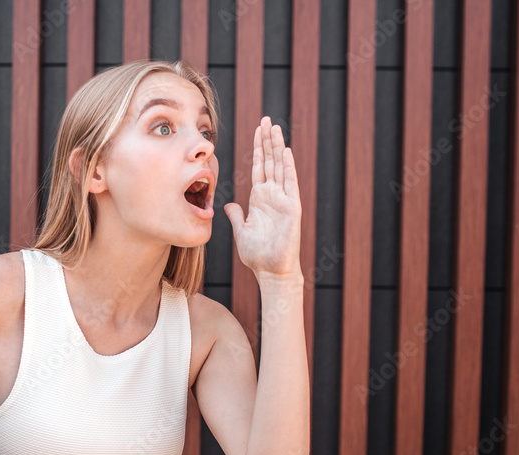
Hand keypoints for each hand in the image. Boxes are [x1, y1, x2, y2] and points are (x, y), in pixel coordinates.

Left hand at [223, 116, 301, 280]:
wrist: (271, 271)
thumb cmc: (258, 254)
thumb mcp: (242, 231)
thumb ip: (236, 215)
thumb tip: (227, 205)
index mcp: (260, 199)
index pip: (258, 167)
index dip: (257, 149)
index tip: (257, 130)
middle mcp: (273, 195)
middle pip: (269, 161)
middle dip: (266, 140)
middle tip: (265, 119)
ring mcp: (283, 200)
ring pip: (280, 167)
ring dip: (277, 147)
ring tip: (274, 127)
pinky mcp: (292, 208)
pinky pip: (289, 183)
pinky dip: (288, 167)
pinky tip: (285, 151)